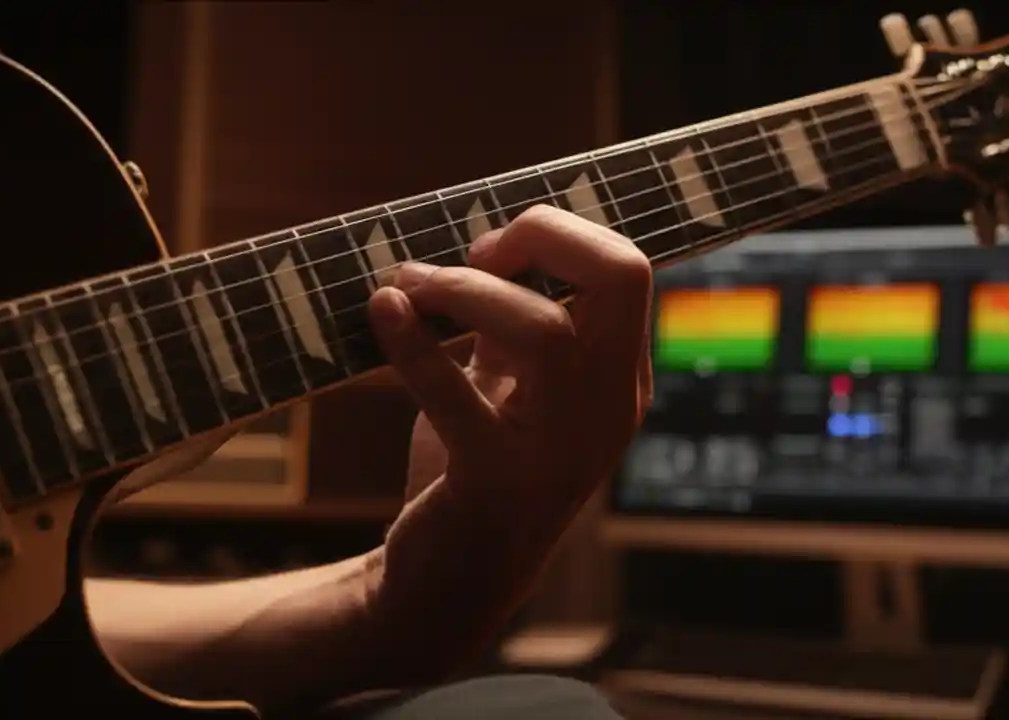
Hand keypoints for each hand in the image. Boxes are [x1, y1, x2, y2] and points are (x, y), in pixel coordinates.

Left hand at [373, 203, 652, 518]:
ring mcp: (562, 449)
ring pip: (546, 332)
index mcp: (618, 378)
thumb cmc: (480, 470)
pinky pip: (458, 396)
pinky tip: (381, 312)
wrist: (451, 581)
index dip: (558, 236)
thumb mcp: (506, 389)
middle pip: (620, 278)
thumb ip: (508, 327)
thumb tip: (482, 249)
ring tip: (406, 286)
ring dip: (464, 291)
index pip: (627, 270)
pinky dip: (413, 345)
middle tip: (473, 253)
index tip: (490, 250)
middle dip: (541, 236)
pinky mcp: (497, 482)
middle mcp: (609, 408)